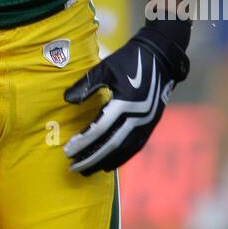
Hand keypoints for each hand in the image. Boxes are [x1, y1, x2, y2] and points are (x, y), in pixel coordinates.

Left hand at [63, 23, 188, 174]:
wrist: (160, 57)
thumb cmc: (129, 60)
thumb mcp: (104, 67)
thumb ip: (86, 84)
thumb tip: (67, 100)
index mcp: (124, 102)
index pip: (99, 129)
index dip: (82, 142)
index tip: (67, 150)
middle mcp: (137, 117)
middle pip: (110, 145)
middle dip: (90, 158)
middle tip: (73, 168)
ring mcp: (145, 123)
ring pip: (123, 150)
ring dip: (103, 162)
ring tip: (86, 170)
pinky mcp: (150, 125)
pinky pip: (134, 148)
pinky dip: (120, 159)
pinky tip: (107, 165)